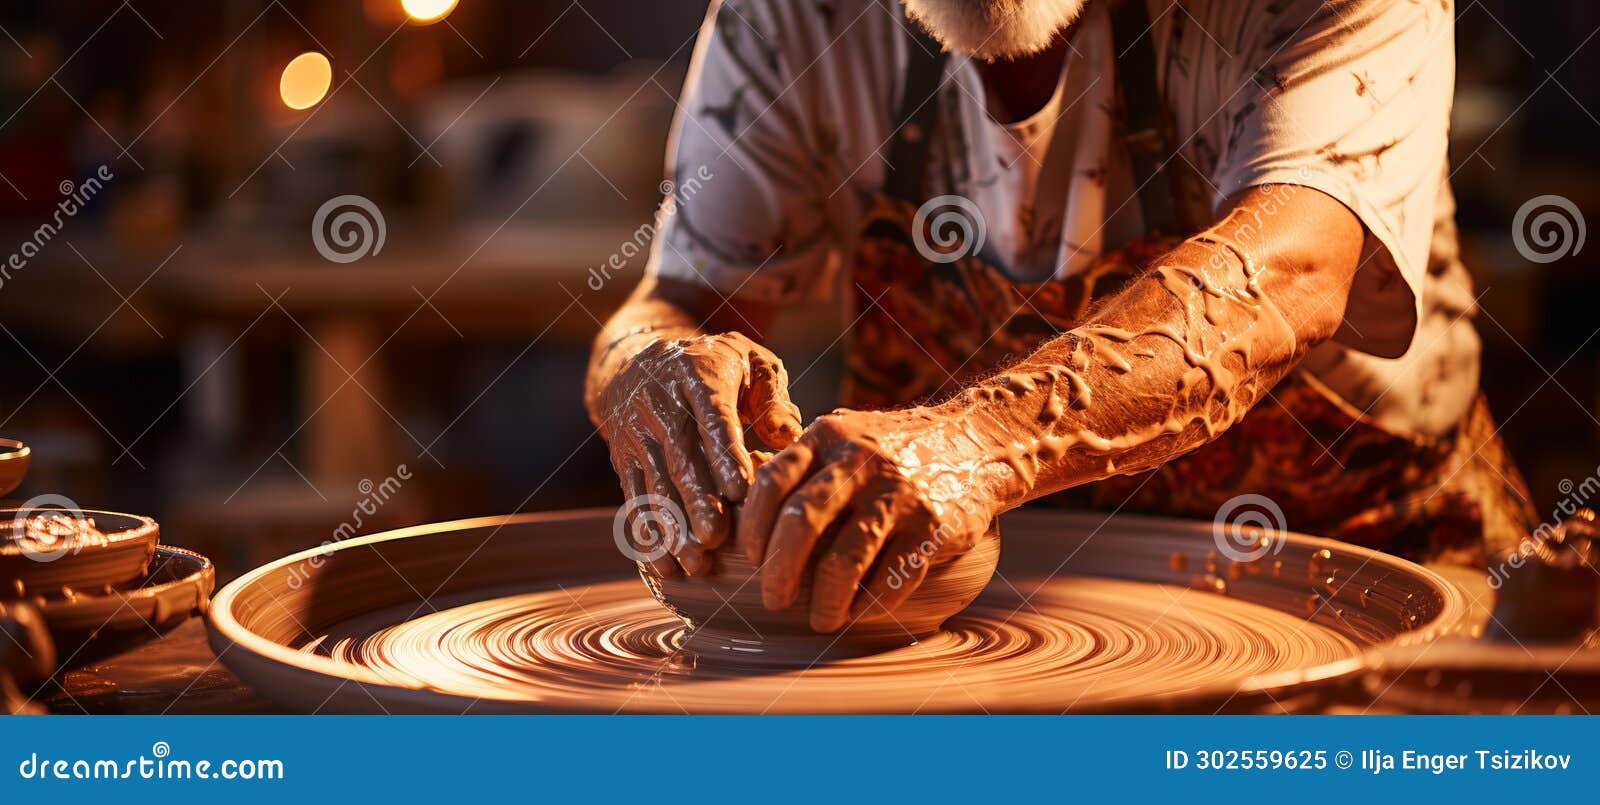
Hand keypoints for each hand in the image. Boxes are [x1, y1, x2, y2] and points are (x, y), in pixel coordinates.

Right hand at [595, 332, 802, 575]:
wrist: (633, 359)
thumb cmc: (713, 366)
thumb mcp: (749, 362)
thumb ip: (774, 397)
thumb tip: (790, 437)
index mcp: (699, 374)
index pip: (713, 416)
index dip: (724, 453)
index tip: (740, 489)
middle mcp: (662, 402)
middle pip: (680, 456)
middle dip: (697, 500)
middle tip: (715, 538)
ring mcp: (638, 432)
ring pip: (656, 483)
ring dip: (674, 526)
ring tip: (696, 561)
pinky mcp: (622, 458)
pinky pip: (634, 498)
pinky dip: (649, 534)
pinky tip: (667, 564)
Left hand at [736, 407, 1004, 631]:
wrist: (978, 442)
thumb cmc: (895, 448)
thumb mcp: (846, 436)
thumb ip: (802, 462)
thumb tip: (741, 506)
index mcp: (829, 437)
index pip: (772, 482)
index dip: (753, 527)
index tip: (752, 558)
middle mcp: (861, 462)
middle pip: (800, 523)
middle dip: (779, 573)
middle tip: (774, 600)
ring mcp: (898, 494)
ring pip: (843, 560)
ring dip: (825, 601)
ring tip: (820, 619)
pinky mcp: (933, 526)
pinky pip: (891, 578)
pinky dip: (871, 603)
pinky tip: (860, 612)